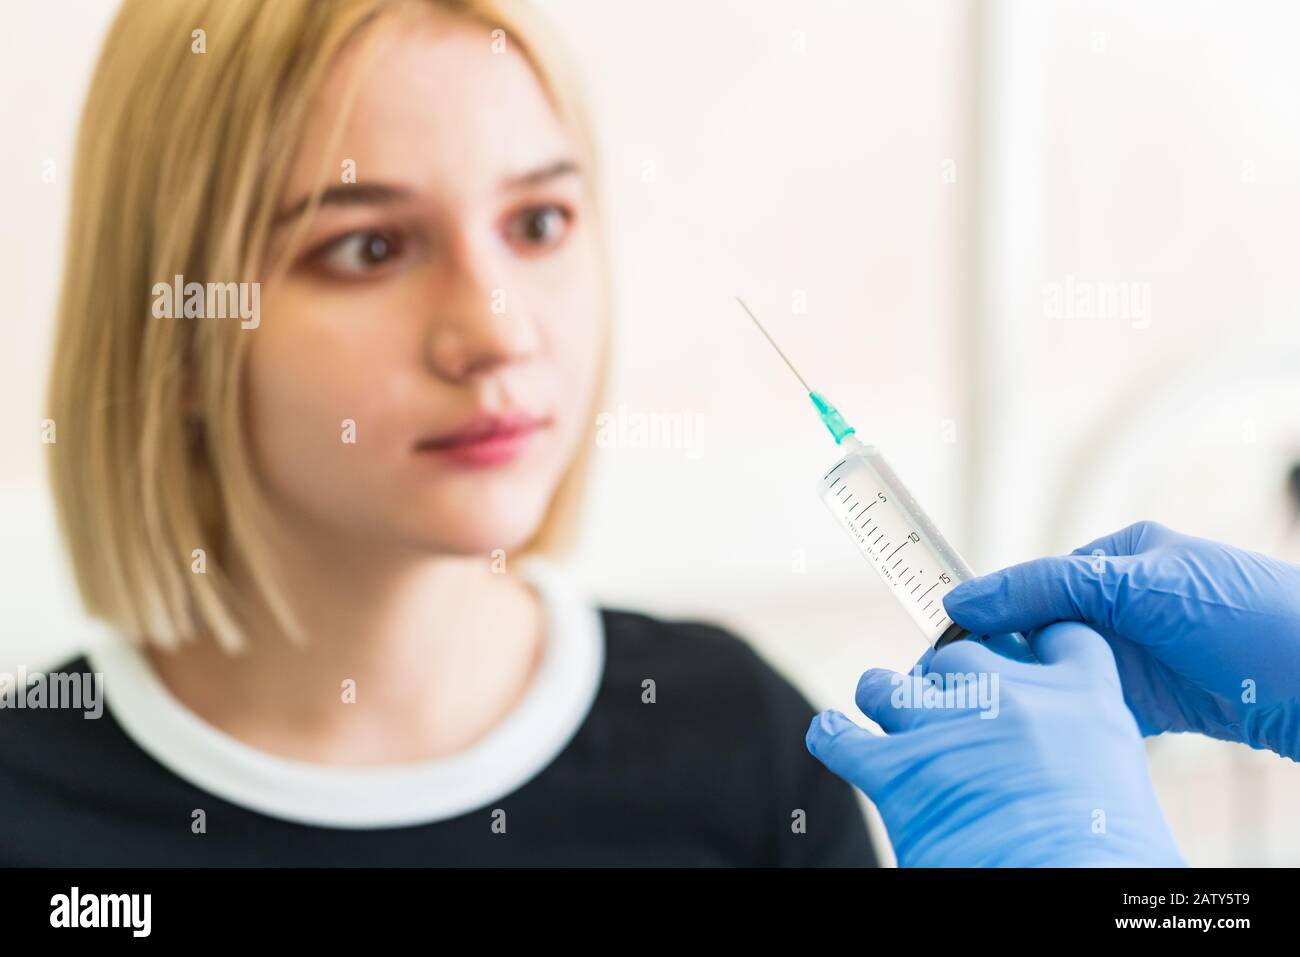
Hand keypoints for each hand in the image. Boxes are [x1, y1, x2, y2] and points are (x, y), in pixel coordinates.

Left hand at [806, 623, 1183, 866]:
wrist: (1060, 891)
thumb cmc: (1108, 863)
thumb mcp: (1125, 794)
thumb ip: (1093, 757)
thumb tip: (1077, 774)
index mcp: (1084, 702)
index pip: (1061, 638)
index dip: (1034, 641)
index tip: (1019, 654)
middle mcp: (1011, 698)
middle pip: (961, 656)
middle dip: (948, 682)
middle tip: (948, 716)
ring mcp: (947, 726)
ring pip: (890, 686)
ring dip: (887, 701)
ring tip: (889, 719)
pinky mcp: (896, 769)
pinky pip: (842, 737)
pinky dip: (833, 737)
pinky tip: (833, 736)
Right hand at [943, 521, 1299, 761]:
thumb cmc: (1243, 615)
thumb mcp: (1134, 585)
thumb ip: (1045, 588)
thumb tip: (964, 601)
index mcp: (1120, 557)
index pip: (1036, 581)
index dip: (995, 612)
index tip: (955, 642)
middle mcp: (1124, 602)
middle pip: (1043, 629)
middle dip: (1012, 656)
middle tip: (972, 683)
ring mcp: (1136, 651)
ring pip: (1061, 670)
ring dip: (1039, 689)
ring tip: (1004, 707)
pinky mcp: (1150, 699)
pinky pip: (1090, 705)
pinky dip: (1068, 715)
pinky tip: (1050, 724)